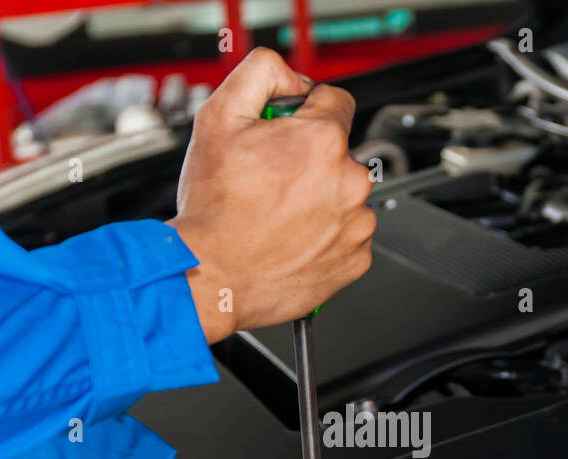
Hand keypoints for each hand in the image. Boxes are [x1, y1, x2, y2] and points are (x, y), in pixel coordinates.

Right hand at [169, 48, 376, 342]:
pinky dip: (326, 236)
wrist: (211, 275)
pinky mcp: (356, 259)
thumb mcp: (219, 117)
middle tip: (270, 180)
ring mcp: (356, 225)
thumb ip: (260, 74)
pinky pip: (348, 235)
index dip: (306, 111)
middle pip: (338, 153)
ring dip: (319, 199)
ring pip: (344, 195)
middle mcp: (349, 182)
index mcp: (323, 141)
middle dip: (309, 160)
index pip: (336, 101)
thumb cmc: (214, 210)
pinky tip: (292, 238)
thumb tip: (290, 76)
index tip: (289, 131)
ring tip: (278, 214)